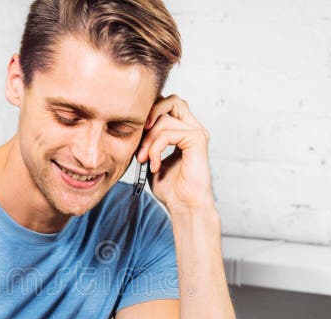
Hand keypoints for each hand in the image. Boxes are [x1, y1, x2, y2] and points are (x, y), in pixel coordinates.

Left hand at [136, 95, 215, 213]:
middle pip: (171, 100)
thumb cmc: (170, 188)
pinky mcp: (197, 140)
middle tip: (138, 141)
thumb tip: (133, 126)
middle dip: (149, 117)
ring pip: (164, 120)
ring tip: (143, 160)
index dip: (150, 113)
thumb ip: (147, 141)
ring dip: (148, 141)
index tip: (136, 136)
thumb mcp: (152, 159)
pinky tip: (154, 165)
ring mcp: (197, 132)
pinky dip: (156, 149)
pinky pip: (169, 133)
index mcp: (184, 130)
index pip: (167, 104)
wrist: (184, 206)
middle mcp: (193, 128)